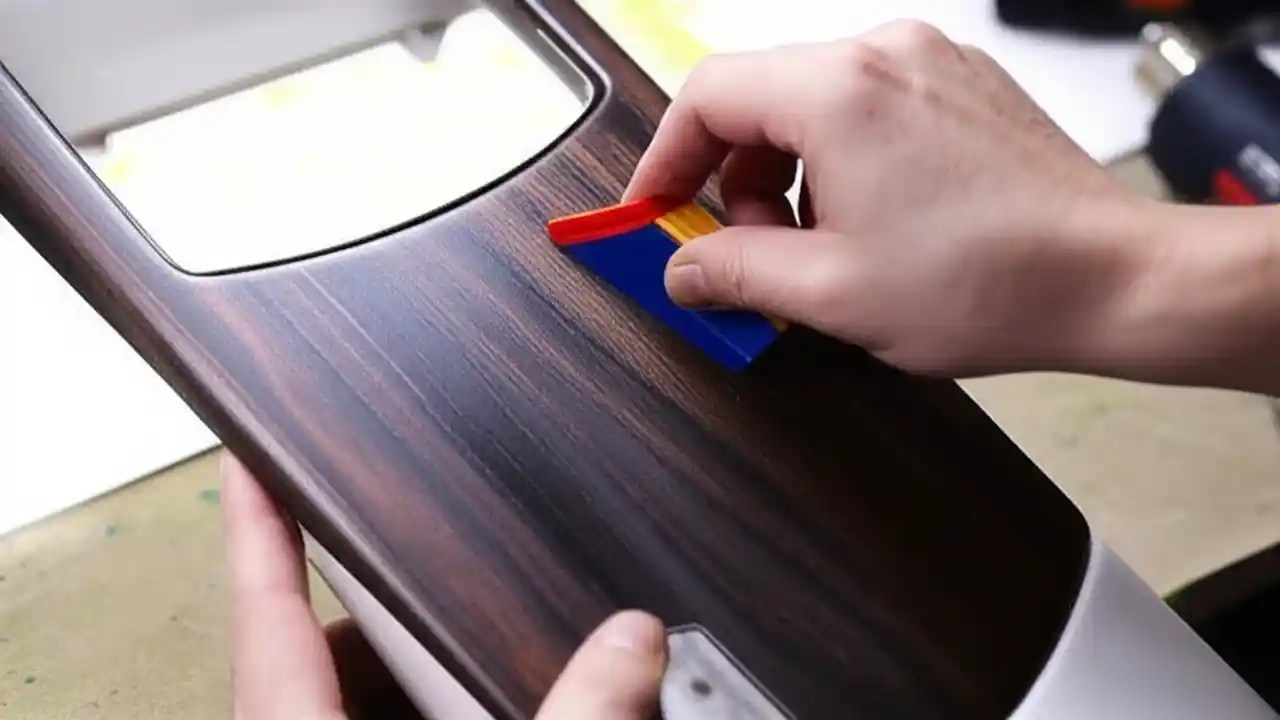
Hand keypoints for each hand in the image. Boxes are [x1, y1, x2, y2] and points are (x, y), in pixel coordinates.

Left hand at [221, 452, 667, 718]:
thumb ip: (575, 711)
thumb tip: (635, 641)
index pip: (265, 605)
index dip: (258, 519)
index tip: (254, 450)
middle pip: (336, 645)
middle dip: (404, 610)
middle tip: (461, 595)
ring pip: (370, 693)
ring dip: (434, 672)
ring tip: (514, 673)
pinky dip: (446, 709)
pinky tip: (518, 710)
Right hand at [627, 20, 1156, 378]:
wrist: (1113, 279)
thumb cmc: (993, 282)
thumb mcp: (831, 293)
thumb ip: (734, 273)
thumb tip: (682, 270)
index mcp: (840, 92)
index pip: (707, 96)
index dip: (664, 159)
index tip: (653, 210)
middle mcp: (884, 55)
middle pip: (758, 100)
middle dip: (734, 182)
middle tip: (746, 255)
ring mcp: (928, 64)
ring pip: (811, 107)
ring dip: (789, 179)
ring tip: (818, 252)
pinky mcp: (959, 86)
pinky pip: (866, 111)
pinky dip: (840, 164)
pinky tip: (865, 227)